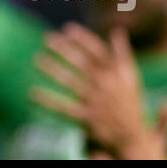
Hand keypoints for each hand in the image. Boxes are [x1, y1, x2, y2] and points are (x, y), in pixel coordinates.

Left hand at [30, 24, 166, 158]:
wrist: (134, 139)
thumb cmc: (130, 104)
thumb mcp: (131, 78)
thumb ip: (122, 55)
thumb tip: (117, 31)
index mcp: (116, 75)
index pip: (98, 52)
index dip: (83, 39)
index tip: (67, 28)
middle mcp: (106, 87)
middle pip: (82, 64)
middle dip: (64, 50)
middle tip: (47, 38)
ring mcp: (96, 103)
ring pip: (71, 83)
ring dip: (53, 70)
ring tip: (37, 59)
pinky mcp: (87, 120)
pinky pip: (64, 109)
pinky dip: (48, 101)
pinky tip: (32, 93)